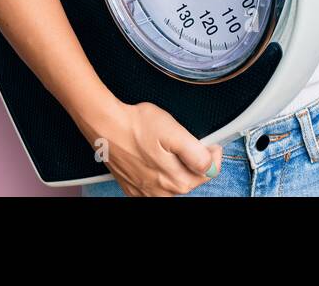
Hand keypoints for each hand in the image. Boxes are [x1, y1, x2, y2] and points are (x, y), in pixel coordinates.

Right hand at [87, 100, 223, 196]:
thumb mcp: (174, 133)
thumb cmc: (138, 125)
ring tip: (168, 149)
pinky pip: (154, 187)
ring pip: (172, 185)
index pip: (208, 174)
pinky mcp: (132, 188)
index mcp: (176, 180)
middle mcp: (161, 192)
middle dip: (194, 163)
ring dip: (176, 170)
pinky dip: (158, 176)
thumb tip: (211, 166)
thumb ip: (196, 154)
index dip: (212, 156)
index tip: (210, 143)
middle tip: (188, 142)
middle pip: (191, 181)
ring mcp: (145, 191)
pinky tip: (153, 161)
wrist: (106, 126)